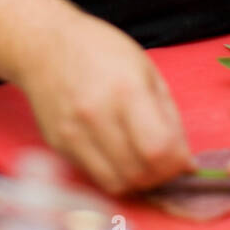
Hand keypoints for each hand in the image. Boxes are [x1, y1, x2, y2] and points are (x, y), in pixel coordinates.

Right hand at [20, 10, 195, 194]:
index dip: (177, 163)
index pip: (158, 149)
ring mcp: (73, 133)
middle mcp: (97, 115)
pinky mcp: (58, 145)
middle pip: (139, 173)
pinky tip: (118, 155)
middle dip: (161, 176)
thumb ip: (168, 116)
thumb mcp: (146, 70)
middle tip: (166, 164)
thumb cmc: (100, 50)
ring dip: (137, 182)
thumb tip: (185, 161)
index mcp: (126, 90)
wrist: (44, 44)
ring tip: (143, 163)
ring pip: (116, 184)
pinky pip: (94, 176)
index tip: (184, 160)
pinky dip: (113, 174)